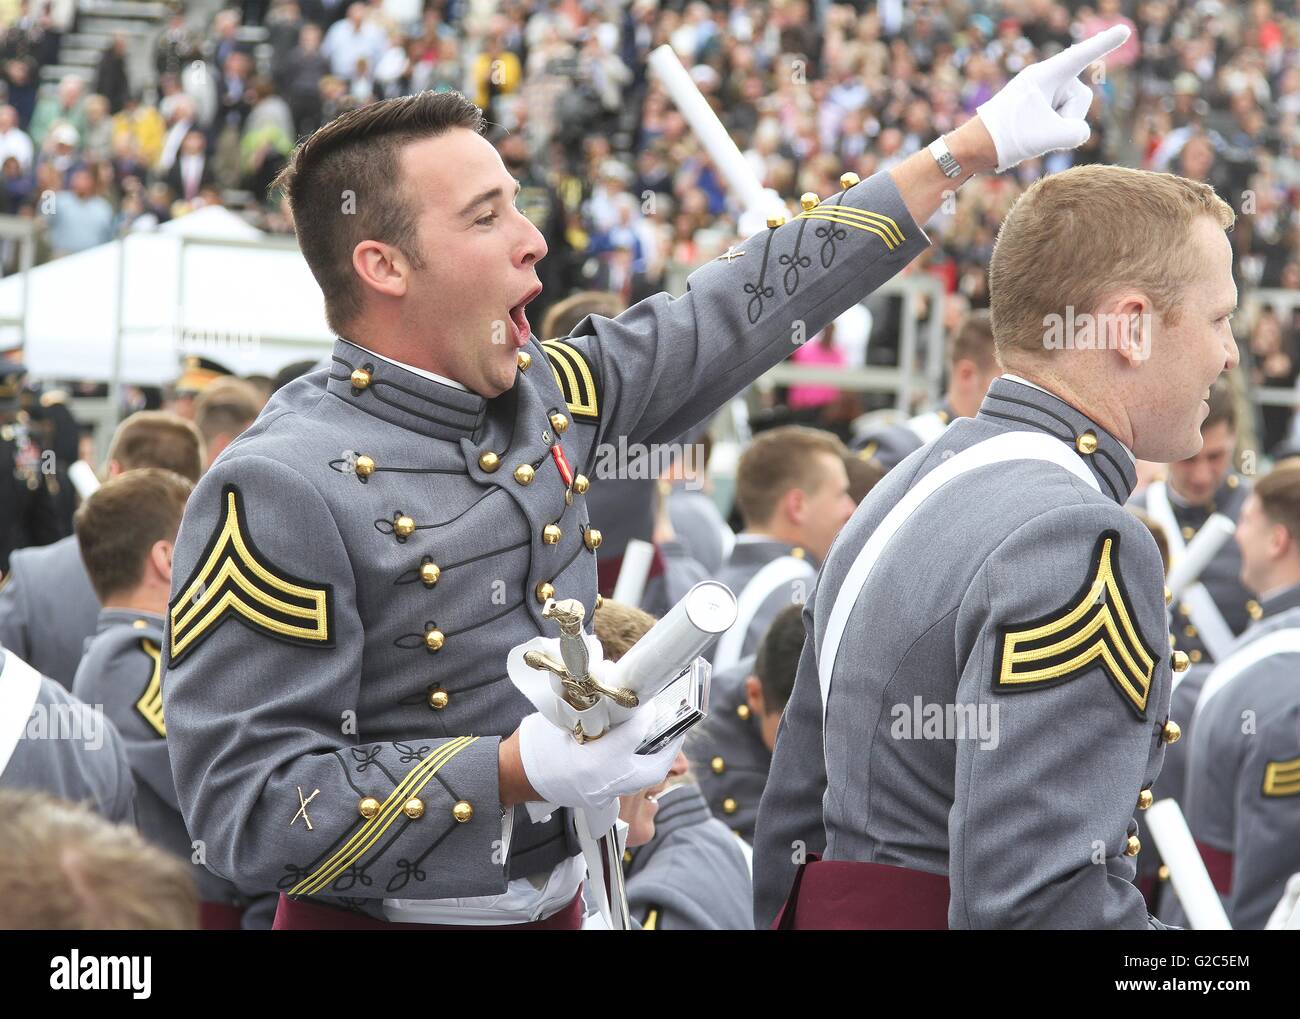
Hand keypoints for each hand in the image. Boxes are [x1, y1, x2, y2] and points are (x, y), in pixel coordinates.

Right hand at [515, 707, 685, 812]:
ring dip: (655, 759)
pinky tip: (637, 752)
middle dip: (668, 748)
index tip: (651, 702)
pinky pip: (629, 784)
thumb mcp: (563, 718)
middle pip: (653, 768)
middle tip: (675, 728)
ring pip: (643, 780)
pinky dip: (638, 768)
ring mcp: (603, 794)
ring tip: (660, 739)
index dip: (647, 715)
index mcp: (597, 759)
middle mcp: (606, 781)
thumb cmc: (535, 742)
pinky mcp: (599, 799)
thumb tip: (616, 686)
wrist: (514, 775)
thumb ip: (593, 709)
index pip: (635, 734)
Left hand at [975, 25, 1129, 171]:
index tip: (1124, 29)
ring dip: (1057, 129)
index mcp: (1045, 75)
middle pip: (1081, 98)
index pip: (1081, 55)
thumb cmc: (1007, 137)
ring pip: (1071, 114)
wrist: (975, 148)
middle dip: (1067, 119)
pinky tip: (1031, 137)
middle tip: (1034, 129)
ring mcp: (1043, 95)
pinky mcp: (1039, 109)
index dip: (1105, 43)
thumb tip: (1080, 133)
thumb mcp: (1048, 138)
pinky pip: (1061, 122)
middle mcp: (1045, 80)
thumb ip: (1076, 133)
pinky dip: (1052, 134)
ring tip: (1029, 134)